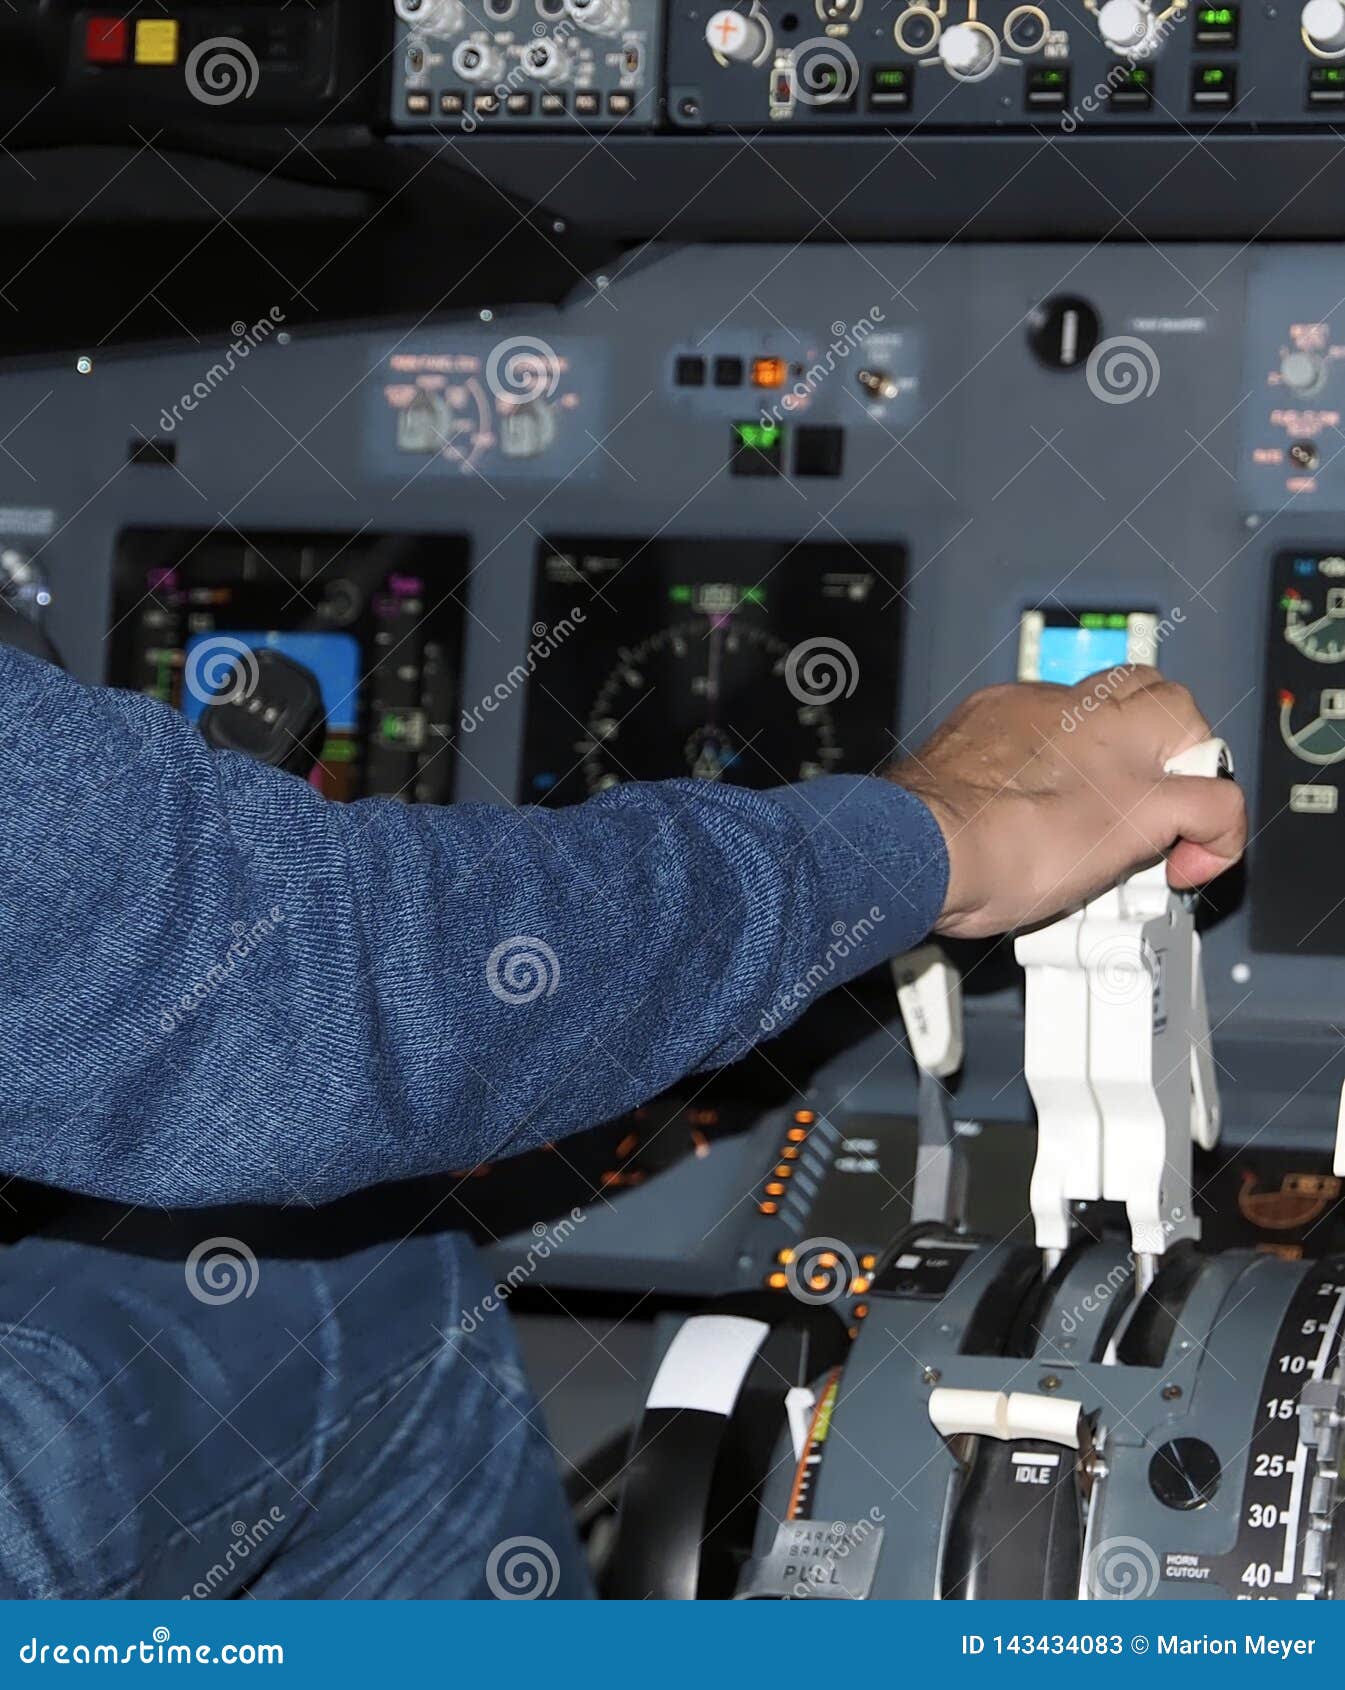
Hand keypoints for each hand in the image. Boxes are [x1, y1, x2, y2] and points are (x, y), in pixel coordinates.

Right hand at [888, 667, 1246, 939]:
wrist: (923, 844)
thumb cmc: (912, 832)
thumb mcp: (937, 791)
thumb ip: (966, 792)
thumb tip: (966, 823)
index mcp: (1009, 712)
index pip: (1072, 703)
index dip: (1089, 737)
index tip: (1076, 780)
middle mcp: (1064, 715)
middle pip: (1138, 687)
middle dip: (1149, 728)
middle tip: (1137, 784)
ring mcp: (1111, 752)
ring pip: (1185, 720)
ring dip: (1183, 765)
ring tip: (1164, 819)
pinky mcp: (1144, 804)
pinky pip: (1217, 804)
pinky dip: (1218, 836)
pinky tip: (1194, 866)